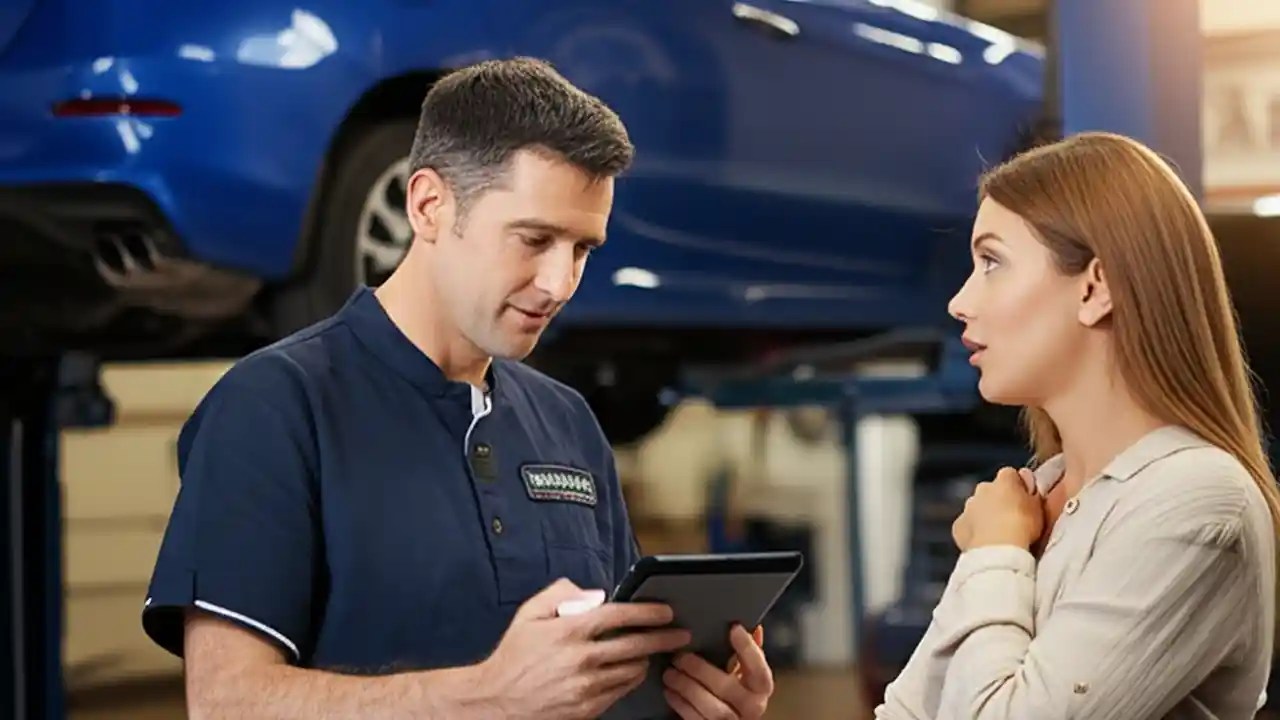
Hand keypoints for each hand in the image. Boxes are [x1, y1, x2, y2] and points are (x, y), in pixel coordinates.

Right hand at [476, 578, 691, 719]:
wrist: (496, 701)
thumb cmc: (514, 656)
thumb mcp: (529, 614)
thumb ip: (562, 594)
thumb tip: (595, 594)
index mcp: (568, 631)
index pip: (619, 615)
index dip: (648, 612)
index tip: (665, 611)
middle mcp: (581, 659)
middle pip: (636, 645)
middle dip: (664, 637)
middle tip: (680, 634)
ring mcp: (585, 687)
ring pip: (633, 670)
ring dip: (647, 659)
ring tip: (653, 653)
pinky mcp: (587, 709)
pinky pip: (621, 691)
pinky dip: (631, 680)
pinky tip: (633, 672)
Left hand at [663, 624, 772, 718]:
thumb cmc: (734, 692)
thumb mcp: (744, 674)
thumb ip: (750, 654)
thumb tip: (753, 626)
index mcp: (761, 689)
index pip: (759, 668)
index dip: (748, 649)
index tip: (733, 628)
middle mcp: (751, 708)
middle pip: (727, 688)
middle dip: (700, 670)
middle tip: (680, 657)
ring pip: (710, 707)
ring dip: (686, 687)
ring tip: (670, 674)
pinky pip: (695, 719)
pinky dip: (680, 704)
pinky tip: (669, 691)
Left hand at [952, 467, 1043, 551]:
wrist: (998, 549)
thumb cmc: (1023, 527)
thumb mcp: (1038, 507)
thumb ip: (1031, 491)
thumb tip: (1025, 479)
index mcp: (1004, 481)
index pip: (1010, 475)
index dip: (1017, 486)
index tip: (1023, 498)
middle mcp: (983, 489)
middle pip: (991, 490)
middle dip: (998, 500)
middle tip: (1010, 519)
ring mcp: (968, 506)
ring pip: (977, 507)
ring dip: (985, 516)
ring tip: (997, 534)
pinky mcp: (959, 524)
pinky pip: (967, 524)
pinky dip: (973, 531)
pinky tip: (984, 542)